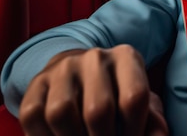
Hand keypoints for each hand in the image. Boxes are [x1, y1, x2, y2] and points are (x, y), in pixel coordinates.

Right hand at [19, 45, 168, 135]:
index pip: (134, 98)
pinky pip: (33, 116)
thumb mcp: (141, 102)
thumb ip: (152, 121)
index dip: (133, 131)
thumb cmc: (117, 94)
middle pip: (98, 109)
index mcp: (126, 57)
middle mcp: (95, 57)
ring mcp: (63, 68)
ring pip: (61, 112)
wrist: (79, 72)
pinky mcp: (37, 82)